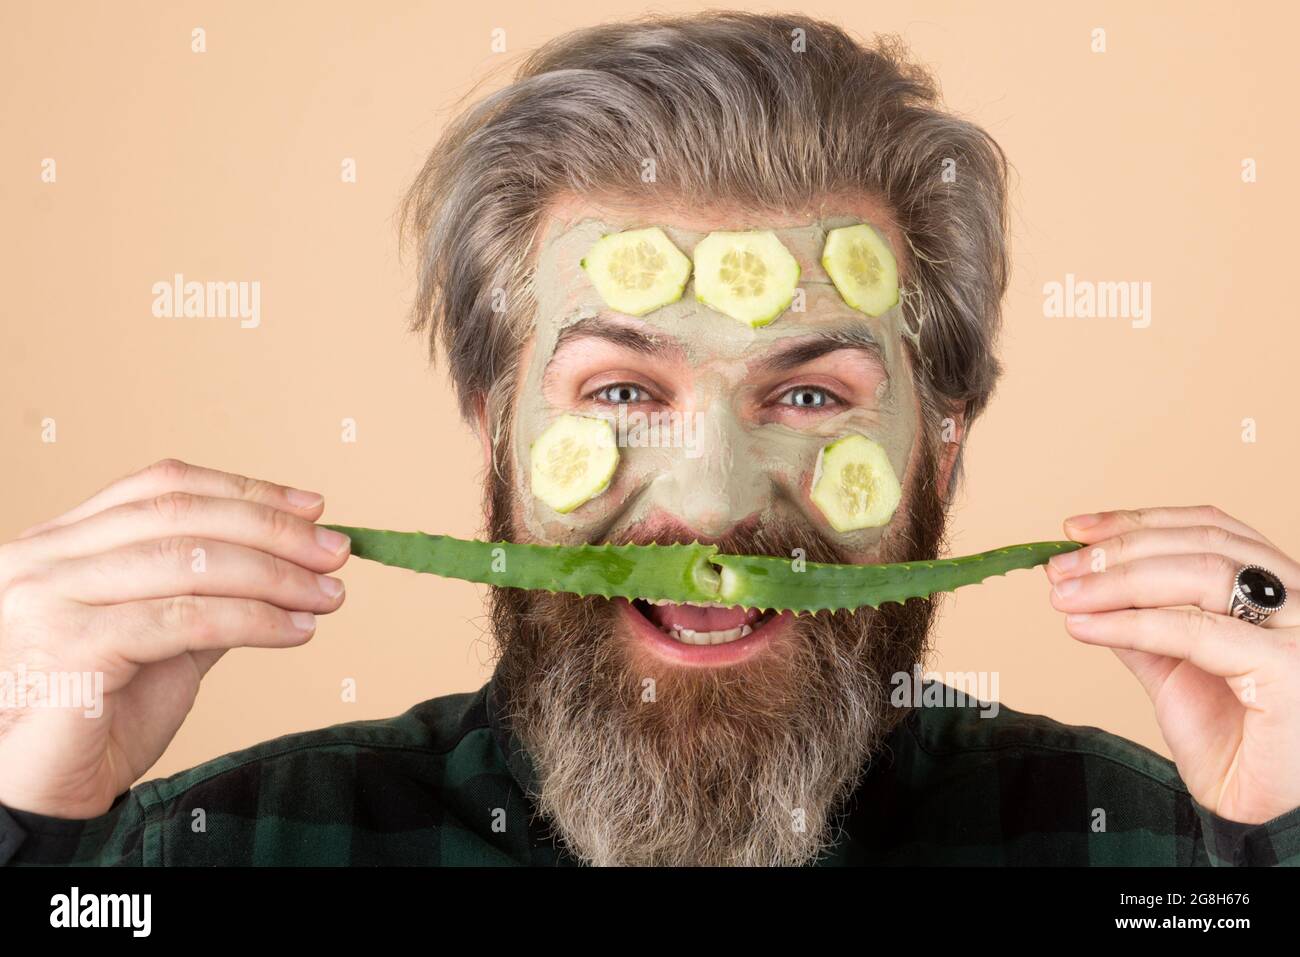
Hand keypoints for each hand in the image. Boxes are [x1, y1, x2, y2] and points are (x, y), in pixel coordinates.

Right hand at [0, 459, 348, 818]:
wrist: (44, 796)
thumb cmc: (96, 721)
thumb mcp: (162, 641)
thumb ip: (205, 595)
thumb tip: (286, 564)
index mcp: (61, 543)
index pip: (162, 488)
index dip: (245, 490)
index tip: (312, 507)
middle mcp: (45, 558)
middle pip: (182, 515)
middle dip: (274, 530)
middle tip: (336, 551)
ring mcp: (52, 598)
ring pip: (190, 561)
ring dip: (276, 576)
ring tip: (327, 595)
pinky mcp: (75, 646)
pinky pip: (187, 618)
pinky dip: (255, 619)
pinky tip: (296, 631)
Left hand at [1045, 505, 1298, 823]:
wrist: (1272, 818)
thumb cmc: (1240, 747)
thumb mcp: (1177, 673)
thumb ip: (1142, 629)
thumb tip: (1085, 589)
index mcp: (1280, 592)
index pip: (1211, 530)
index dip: (1140, 521)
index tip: (1076, 529)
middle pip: (1204, 544)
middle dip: (1121, 549)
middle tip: (1060, 566)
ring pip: (1203, 574)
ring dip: (1118, 580)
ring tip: (1064, 594)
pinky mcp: (1292, 669)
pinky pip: (1197, 632)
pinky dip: (1132, 623)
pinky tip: (1086, 626)